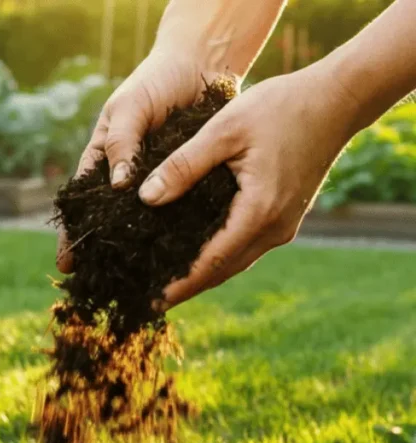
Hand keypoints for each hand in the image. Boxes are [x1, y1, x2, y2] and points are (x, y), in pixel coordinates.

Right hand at [56, 51, 230, 272]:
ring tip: (143, 281)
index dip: (73, 235)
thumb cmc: (154, 82)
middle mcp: (129, 178)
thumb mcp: (129, 109)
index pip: (83, 206)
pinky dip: (182, 234)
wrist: (200, 64)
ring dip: (145, 251)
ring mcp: (159, 182)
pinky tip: (185, 256)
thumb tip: (119, 187)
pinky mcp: (191, 183)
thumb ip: (122, 144)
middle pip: (112, 223)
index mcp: (104, 161)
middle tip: (104, 285)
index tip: (67, 265)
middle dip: (107, 254)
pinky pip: (183, 213)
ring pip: (148, 224)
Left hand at [137, 66, 357, 308]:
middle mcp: (275, 228)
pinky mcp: (286, 216)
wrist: (337, 99)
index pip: (211, 263)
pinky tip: (195, 253)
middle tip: (149, 300)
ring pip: (236, 261)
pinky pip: (247, 245)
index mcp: (259, 212)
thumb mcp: (223, 130)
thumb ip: (183, 165)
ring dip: (203, 274)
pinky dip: (220, 255)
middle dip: (186, 287)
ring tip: (166, 282)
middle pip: (223, 271)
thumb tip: (145, 197)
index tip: (150, 303)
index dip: (179, 285)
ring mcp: (285, 225)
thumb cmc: (281, 108)